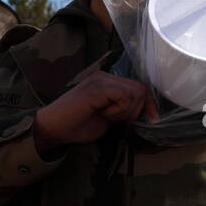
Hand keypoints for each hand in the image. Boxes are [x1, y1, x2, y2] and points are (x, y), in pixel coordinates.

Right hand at [34, 71, 157, 151]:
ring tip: (108, 117)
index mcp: (106, 82)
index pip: (139, 86)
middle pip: (140, 88)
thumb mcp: (110, 117)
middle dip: (136, 109)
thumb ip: (125, 110)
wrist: (53, 128)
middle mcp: (103, 76)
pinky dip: (120, 109)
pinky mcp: (96, 88)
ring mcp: (99, 80)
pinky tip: (104, 114)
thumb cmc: (77, 126)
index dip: (149, 103)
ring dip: (127, 111)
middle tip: (116, 119)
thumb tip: (148, 112)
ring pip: (135, 92)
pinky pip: (124, 96)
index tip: (151, 119)